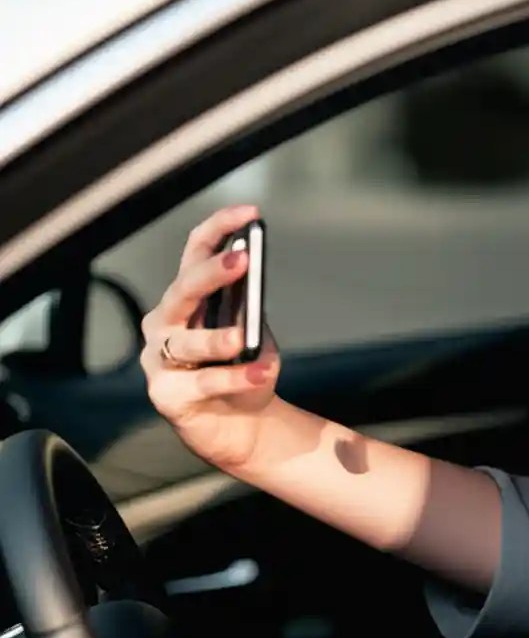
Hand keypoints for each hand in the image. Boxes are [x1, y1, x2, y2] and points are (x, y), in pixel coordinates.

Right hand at [140, 204, 280, 469]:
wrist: (244, 426)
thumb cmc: (245, 369)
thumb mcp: (254, 334)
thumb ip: (248, 311)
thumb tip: (251, 288)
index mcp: (186, 299)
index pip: (194, 252)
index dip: (219, 228)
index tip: (251, 212)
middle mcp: (163, 324)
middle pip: (182, 290)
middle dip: (211, 272)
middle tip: (243, 260)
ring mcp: (158, 360)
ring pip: (187, 342)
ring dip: (219, 339)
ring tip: (245, 339)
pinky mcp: (165, 396)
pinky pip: (202, 383)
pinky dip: (235, 378)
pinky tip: (260, 373)